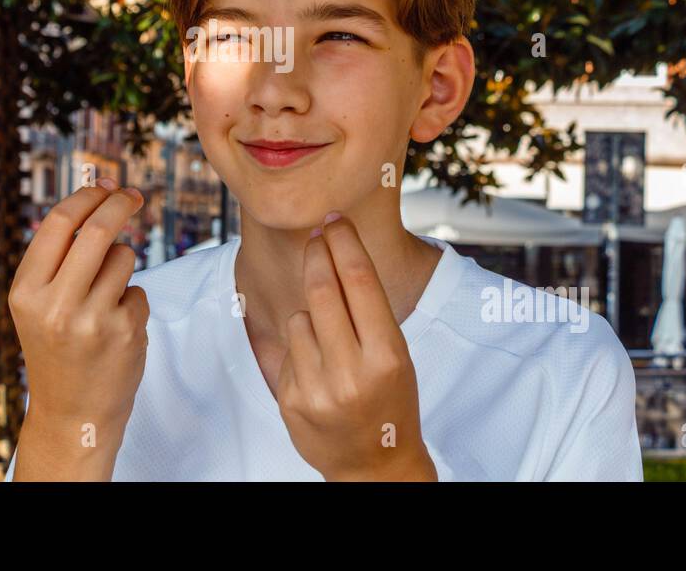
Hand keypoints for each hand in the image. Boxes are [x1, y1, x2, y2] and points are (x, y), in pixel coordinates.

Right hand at [8, 179, 148, 479]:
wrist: (73, 413)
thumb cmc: (57, 346)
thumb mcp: (39, 303)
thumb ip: (61, 254)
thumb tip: (101, 189)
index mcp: (25, 291)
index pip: (59, 223)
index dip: (87, 195)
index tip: (107, 185)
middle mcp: (55, 305)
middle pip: (97, 229)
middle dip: (121, 203)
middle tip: (136, 195)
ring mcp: (92, 320)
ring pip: (124, 256)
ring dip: (123, 263)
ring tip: (106, 296)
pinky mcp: (125, 332)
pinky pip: (138, 290)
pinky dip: (132, 300)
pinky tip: (116, 329)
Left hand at [275, 213, 437, 480]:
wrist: (374, 465)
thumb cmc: (390, 399)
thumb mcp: (397, 356)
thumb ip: (369, 312)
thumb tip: (336, 249)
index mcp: (387, 357)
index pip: (360, 282)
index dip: (344, 243)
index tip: (334, 221)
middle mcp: (351, 373)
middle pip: (323, 290)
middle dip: (317, 255)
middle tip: (316, 235)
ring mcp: (317, 389)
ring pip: (300, 317)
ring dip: (310, 313)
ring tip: (331, 340)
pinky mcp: (290, 401)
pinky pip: (288, 349)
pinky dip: (300, 348)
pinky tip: (318, 368)